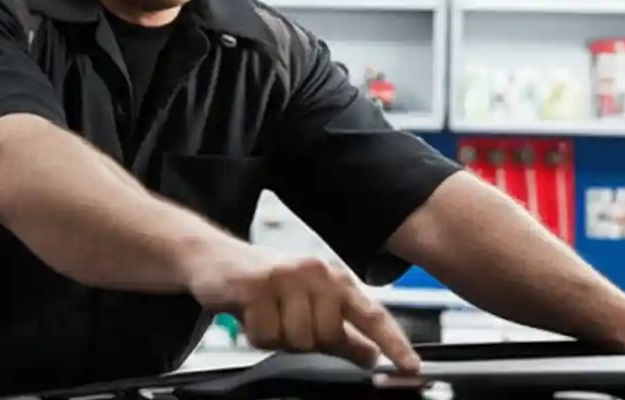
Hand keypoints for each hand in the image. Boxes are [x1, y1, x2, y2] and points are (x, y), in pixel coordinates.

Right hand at [186, 242, 420, 373]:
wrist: (213, 256)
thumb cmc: (265, 282)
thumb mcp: (307, 305)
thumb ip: (342, 332)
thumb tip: (373, 356)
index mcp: (333, 278)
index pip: (372, 314)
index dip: (393, 342)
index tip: (411, 366)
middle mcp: (315, 273)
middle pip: (329, 337)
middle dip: (306, 341)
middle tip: (285, 321)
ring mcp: (286, 277)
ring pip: (298, 340)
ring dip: (278, 338)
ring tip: (266, 315)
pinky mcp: (256, 286)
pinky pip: (266, 336)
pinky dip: (255, 334)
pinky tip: (249, 314)